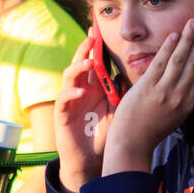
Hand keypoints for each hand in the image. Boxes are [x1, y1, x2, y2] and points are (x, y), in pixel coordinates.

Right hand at [54, 36, 114, 191]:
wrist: (91, 160)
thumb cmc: (103, 135)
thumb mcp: (116, 111)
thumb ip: (121, 94)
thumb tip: (131, 75)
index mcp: (93, 88)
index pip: (93, 63)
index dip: (95, 49)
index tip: (100, 32)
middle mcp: (80, 90)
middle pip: (79, 63)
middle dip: (84, 50)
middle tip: (93, 37)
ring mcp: (70, 101)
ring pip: (68, 77)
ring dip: (78, 68)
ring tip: (89, 63)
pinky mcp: (62, 114)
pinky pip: (64, 99)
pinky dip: (71, 93)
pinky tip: (80, 91)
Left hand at [103, 18, 193, 173]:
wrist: (132, 142)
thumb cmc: (151, 129)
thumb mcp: (175, 115)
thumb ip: (182, 97)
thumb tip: (188, 77)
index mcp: (188, 104)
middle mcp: (180, 97)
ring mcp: (164, 92)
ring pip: (180, 60)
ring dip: (187, 39)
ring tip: (192, 23)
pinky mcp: (149, 88)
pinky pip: (161, 63)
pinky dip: (168, 48)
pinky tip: (174, 35)